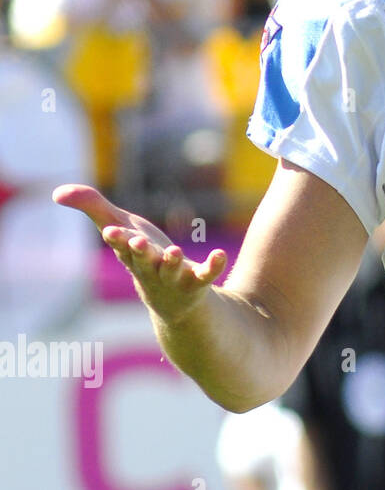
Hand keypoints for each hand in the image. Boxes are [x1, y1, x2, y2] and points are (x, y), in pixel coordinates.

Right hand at [52, 184, 226, 321]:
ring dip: (172, 262)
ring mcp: (174, 277)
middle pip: (143, 260)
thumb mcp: (120, 226)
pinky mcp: (198, 281)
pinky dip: (213, 266)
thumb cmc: (142, 254)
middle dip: (139, 252)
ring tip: (175, 252)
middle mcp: (150, 267)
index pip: (120, 246)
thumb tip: (57, 192)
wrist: (171, 297)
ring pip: (171, 271)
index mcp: (130, 253)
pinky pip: (207, 274)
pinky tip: (220, 255)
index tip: (111, 230)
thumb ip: (92, 206)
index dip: (116, 238)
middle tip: (137, 242)